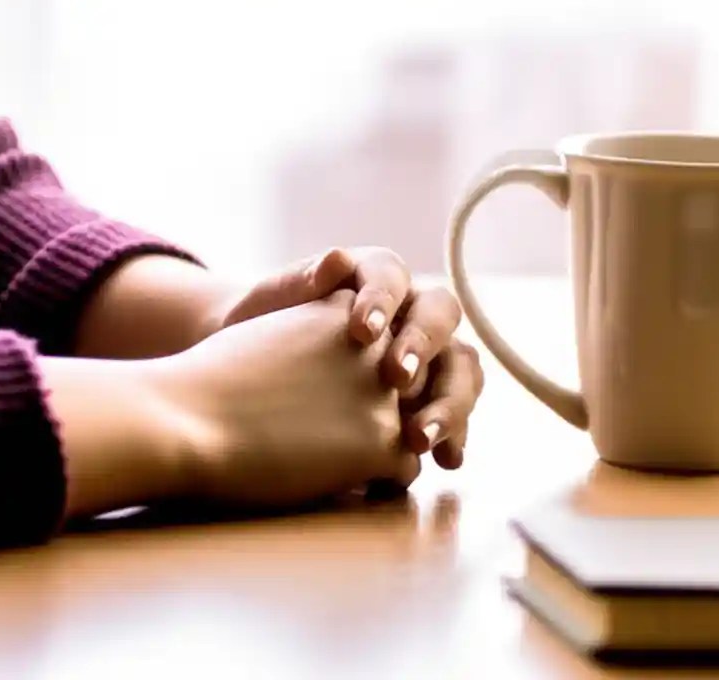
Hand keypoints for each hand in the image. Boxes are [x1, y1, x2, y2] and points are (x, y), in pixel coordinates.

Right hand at [150, 289, 419, 507]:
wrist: (187, 419)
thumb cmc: (210, 384)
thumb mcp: (272, 335)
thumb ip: (314, 342)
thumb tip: (328, 369)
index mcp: (346, 310)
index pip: (390, 343)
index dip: (375, 377)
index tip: (350, 402)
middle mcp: (377, 344)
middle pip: (413, 385)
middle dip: (397, 411)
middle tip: (360, 438)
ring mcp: (386, 393)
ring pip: (416, 427)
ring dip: (392, 449)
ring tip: (353, 467)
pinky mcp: (383, 440)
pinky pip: (406, 470)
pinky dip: (381, 484)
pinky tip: (348, 488)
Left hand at [217, 247, 484, 467]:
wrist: (258, 371)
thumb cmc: (263, 329)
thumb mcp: (268, 306)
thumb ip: (298, 284)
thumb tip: (337, 259)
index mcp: (376, 275)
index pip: (391, 277)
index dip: (382, 301)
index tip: (360, 333)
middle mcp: (412, 308)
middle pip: (440, 317)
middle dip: (422, 347)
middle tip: (396, 380)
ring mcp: (429, 354)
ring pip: (461, 365)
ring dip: (450, 400)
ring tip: (421, 438)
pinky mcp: (430, 395)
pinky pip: (455, 409)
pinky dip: (454, 434)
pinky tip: (444, 460)